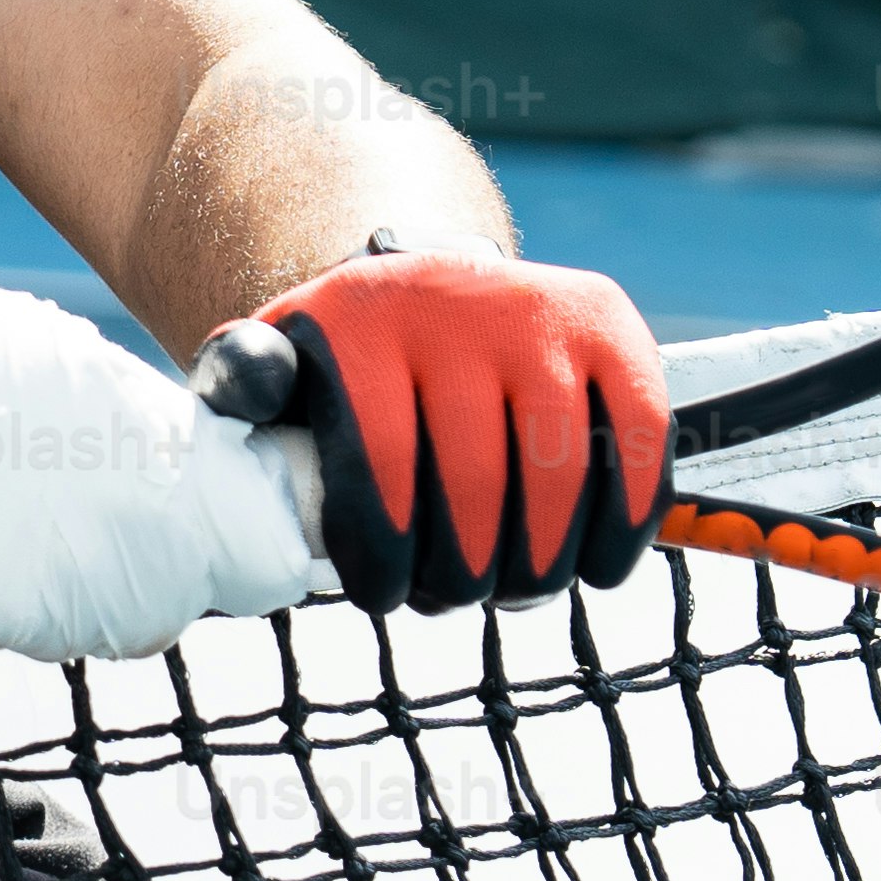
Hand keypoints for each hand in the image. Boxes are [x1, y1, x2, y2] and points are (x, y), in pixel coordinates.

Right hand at [0, 267, 321, 661]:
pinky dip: (10, 593)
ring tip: (15, 506)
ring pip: (103, 623)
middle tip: (97, 501)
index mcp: (181, 486)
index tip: (229, 521)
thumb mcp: (88, 374)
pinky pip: (26, 628)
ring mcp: (63, 615)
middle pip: (183, 602)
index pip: (270, 563)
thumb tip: (188, 464)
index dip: (250, 540)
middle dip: (158, 565)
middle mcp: (139, 566)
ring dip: (80, 582)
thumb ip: (157, 441)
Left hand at [202, 248, 669, 610]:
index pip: (381, 462)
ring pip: (560, 470)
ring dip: (542, 561)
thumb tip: (244, 391)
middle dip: (466, 571)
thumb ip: (241, 387)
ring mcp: (540, 310)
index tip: (383, 595)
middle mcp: (454, 302)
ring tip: (517, 590)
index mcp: (360, 322)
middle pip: (477, 479)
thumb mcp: (273, 364)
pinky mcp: (610, 324)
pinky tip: (596, 565)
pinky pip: (639, 437)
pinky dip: (625, 518)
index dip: (386, 554)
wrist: (420, 282)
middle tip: (454, 597)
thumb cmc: (339, 365)